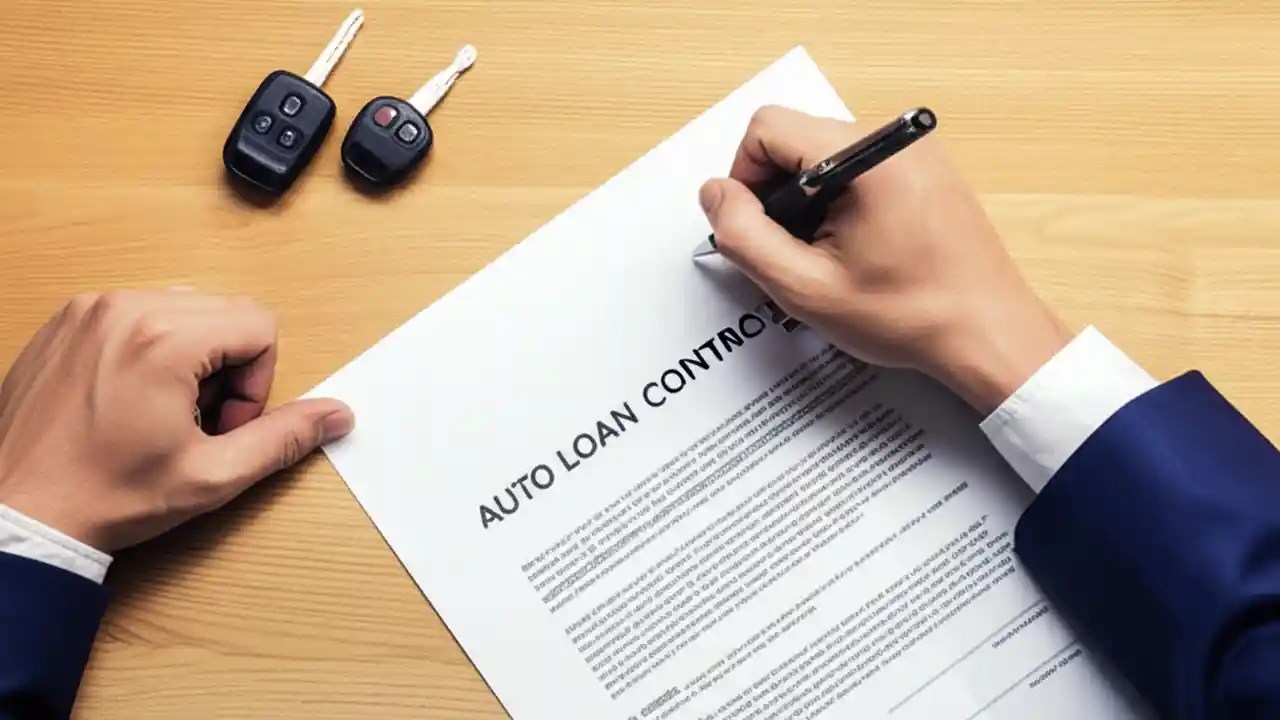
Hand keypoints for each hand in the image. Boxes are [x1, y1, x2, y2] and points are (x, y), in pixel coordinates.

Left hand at [0, 290, 353, 552]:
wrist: (13, 514)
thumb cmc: (100, 497)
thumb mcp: (211, 476)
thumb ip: (283, 438)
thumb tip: (336, 414)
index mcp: (164, 339)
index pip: (258, 325)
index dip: (259, 381)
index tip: (225, 425)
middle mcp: (124, 308)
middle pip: (224, 313)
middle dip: (229, 368)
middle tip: (198, 423)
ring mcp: (89, 310)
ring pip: (184, 309)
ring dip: (193, 357)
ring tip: (163, 413)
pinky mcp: (66, 321)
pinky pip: (137, 313)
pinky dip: (150, 349)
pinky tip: (129, 402)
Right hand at [700, 106, 1071, 412]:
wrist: (987, 334)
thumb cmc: (909, 316)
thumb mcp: (805, 286)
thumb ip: (744, 236)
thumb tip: (714, 195)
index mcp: (868, 155)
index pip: (768, 127)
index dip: (743, 179)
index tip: (756, 229)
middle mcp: (894, 138)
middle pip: (794, 137)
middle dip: (776, 194)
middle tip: (793, 253)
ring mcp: (914, 151)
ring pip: (822, 155)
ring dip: (808, 202)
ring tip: (828, 256)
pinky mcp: (924, 169)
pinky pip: (857, 167)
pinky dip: (838, 203)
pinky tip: (854, 251)